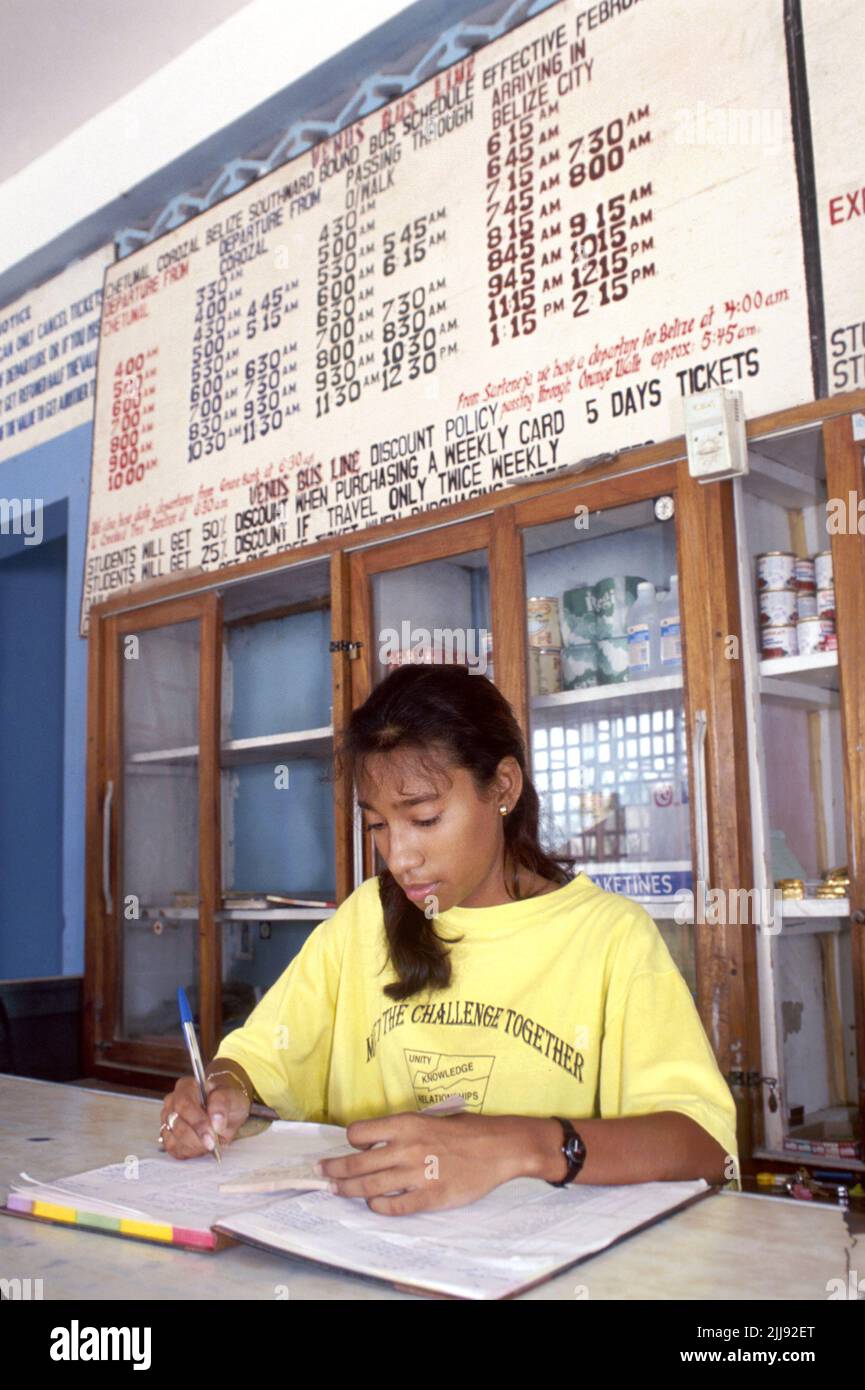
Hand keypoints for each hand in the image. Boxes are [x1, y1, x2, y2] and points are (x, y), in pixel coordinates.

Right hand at [159, 1074, 249, 1159]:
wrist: (227, 1109)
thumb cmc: (228, 1100)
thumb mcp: (233, 1097)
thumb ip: (223, 1104)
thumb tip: (216, 1121)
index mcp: (186, 1086)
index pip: (184, 1104)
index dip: (197, 1121)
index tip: (211, 1134)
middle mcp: (172, 1101)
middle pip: (177, 1124)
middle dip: (197, 1137)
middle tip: (213, 1142)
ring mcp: (168, 1120)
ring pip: (173, 1139)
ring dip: (194, 1146)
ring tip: (210, 1142)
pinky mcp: (168, 1136)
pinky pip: (174, 1149)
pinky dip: (190, 1152)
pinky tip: (202, 1146)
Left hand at [315, 1111, 533, 1214]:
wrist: (498, 1147)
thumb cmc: (466, 1130)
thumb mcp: (431, 1119)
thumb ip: (405, 1130)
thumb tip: (380, 1140)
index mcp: (406, 1124)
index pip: (359, 1132)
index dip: (351, 1140)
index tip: (351, 1146)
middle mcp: (406, 1148)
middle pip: (357, 1163)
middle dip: (334, 1170)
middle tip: (320, 1174)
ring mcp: (417, 1174)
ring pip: (370, 1186)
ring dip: (349, 1190)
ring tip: (336, 1191)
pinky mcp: (431, 1196)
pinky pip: (396, 1206)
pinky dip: (380, 1207)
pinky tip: (374, 1205)